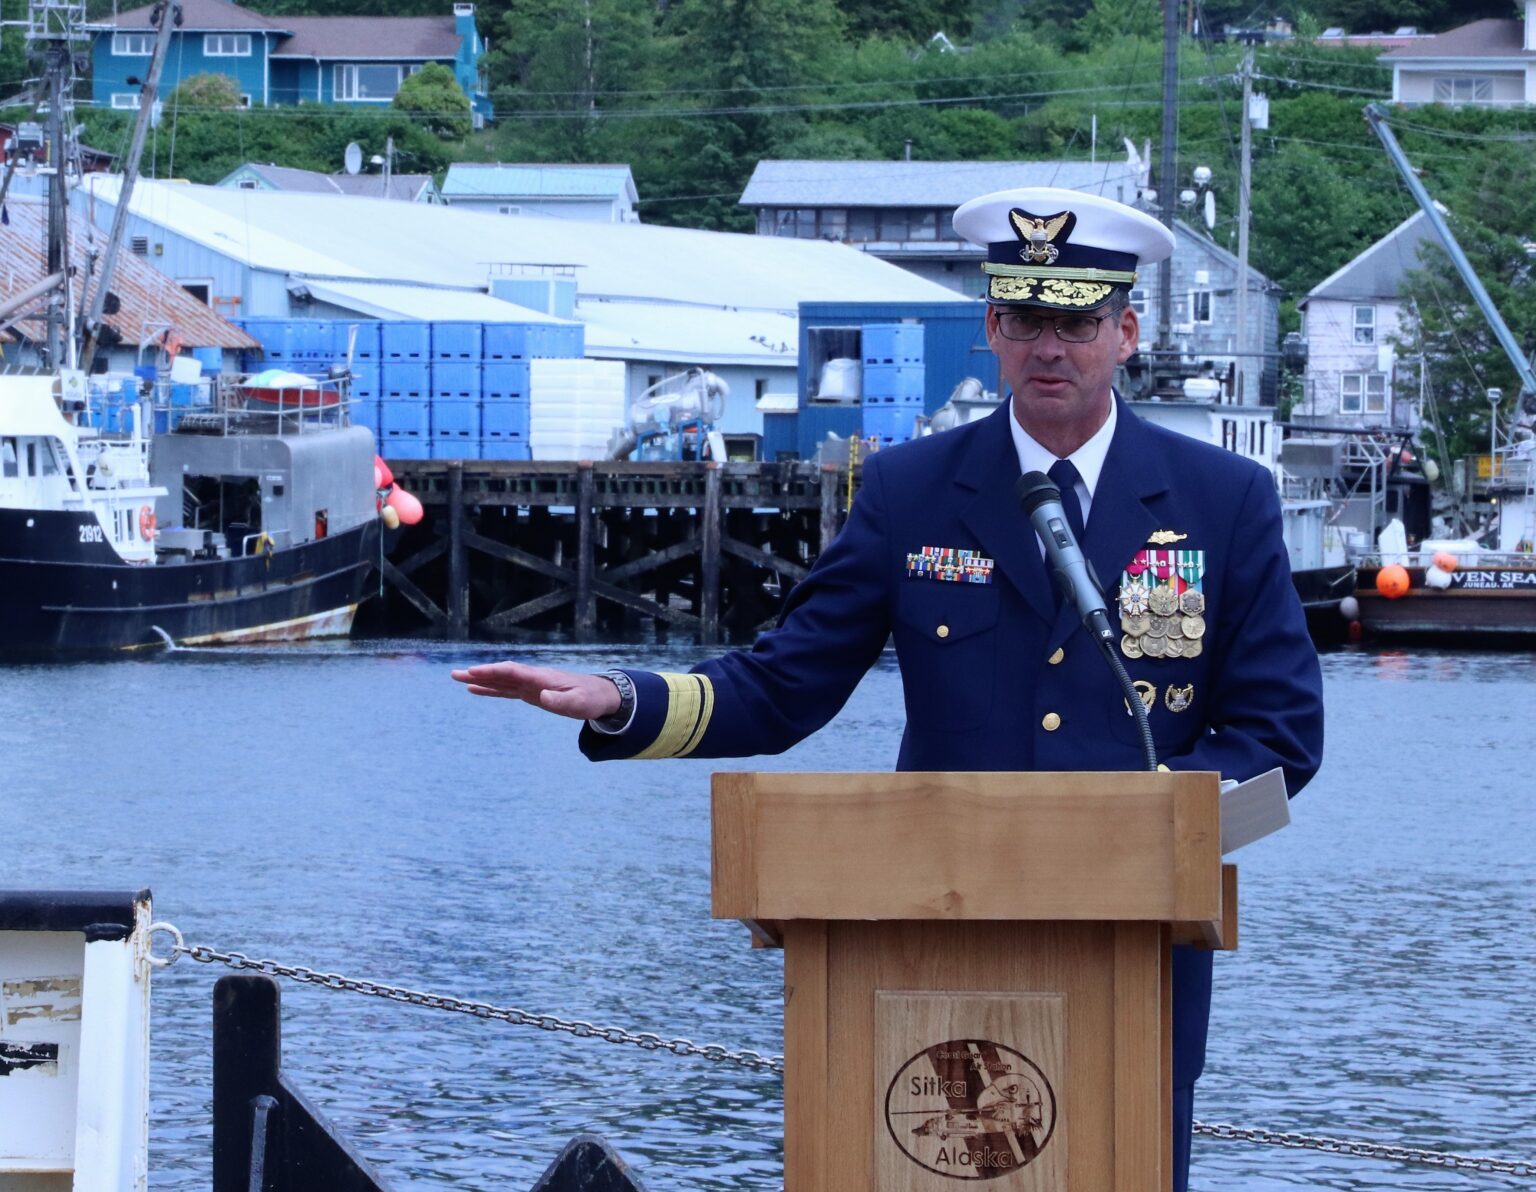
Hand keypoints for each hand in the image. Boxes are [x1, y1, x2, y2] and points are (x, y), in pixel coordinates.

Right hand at [451, 662, 621, 720]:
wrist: (600, 696)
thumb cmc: (590, 699)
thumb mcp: (580, 704)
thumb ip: (561, 701)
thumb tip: (542, 696)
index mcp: (542, 678)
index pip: (512, 672)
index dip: (493, 671)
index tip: (474, 672)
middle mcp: (533, 678)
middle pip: (501, 673)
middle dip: (479, 673)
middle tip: (455, 673)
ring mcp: (531, 685)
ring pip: (501, 680)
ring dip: (480, 680)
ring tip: (458, 679)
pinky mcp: (531, 693)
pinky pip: (506, 690)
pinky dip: (490, 689)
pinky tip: (476, 690)